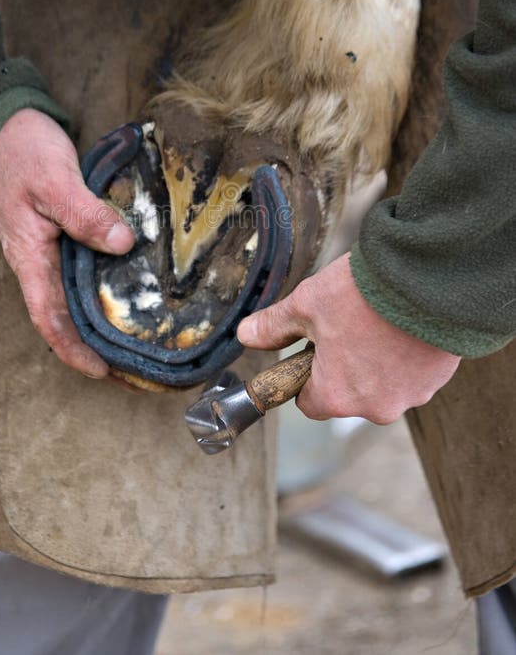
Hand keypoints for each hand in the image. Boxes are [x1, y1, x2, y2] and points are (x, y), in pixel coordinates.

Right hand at [0, 109, 134, 378]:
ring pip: (79, 297)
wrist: (4, 130)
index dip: (74, 349)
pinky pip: (87, 272)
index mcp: (30, 258)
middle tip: (138, 367)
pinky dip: (108, 288)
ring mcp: (52, 252)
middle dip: (98, 346)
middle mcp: (41, 263)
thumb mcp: (54, 181)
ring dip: (105, 321)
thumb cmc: (23, 154)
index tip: (103, 371)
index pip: (49, 318)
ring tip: (143, 339)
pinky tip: (136, 291)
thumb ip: (85, 214)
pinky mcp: (66, 236)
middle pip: (67, 317)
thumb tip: (123, 245)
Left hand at [237, 253, 460, 423]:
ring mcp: (411, 396)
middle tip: (349, 324)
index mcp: (336, 396)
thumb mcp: (306, 304)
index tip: (313, 346)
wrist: (426, 277)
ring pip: (383, 382)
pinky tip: (403, 323)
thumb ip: (274, 326)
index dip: (306, 373)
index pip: (309, 402)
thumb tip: (247, 335)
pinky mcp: (438, 379)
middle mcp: (375, 408)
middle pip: (348, 393)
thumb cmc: (361, 294)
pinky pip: (413, 372)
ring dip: (378, 360)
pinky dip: (406, 353)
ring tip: (378, 320)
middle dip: (345, 364)